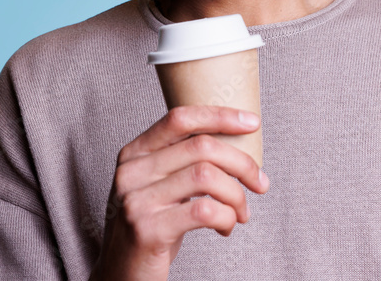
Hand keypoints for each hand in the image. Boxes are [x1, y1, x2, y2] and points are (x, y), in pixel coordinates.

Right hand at [88, 105, 269, 280]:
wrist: (121, 274)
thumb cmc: (151, 226)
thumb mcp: (159, 185)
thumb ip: (183, 161)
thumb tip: (236, 142)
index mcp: (134, 153)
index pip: (180, 119)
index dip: (220, 116)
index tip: (252, 122)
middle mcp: (131, 172)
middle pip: (201, 147)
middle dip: (242, 163)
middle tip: (260, 183)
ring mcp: (137, 200)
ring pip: (206, 176)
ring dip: (236, 195)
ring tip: (242, 213)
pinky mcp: (148, 230)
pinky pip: (204, 211)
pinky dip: (227, 217)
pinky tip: (226, 227)